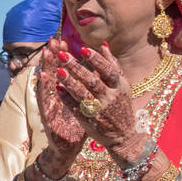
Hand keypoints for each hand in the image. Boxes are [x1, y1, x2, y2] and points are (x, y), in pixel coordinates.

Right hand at [34, 37, 85, 171]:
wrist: (68, 149)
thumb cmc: (76, 126)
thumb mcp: (82, 105)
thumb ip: (84, 89)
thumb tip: (91, 73)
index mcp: (64, 94)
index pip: (62, 71)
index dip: (62, 57)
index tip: (63, 41)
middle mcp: (54, 98)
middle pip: (53, 73)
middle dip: (53, 57)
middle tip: (53, 40)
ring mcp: (50, 107)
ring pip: (47, 84)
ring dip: (46, 68)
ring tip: (46, 53)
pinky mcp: (47, 117)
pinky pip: (45, 101)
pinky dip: (43, 88)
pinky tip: (42, 77)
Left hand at [54, 37, 140, 154]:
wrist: (123, 135)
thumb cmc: (122, 105)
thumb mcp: (123, 85)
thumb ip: (113, 65)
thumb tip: (103, 45)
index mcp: (120, 87)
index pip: (108, 70)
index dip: (96, 60)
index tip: (83, 49)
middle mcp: (110, 98)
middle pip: (92, 81)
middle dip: (76, 67)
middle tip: (62, 55)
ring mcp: (99, 110)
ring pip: (82, 94)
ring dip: (69, 82)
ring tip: (57, 71)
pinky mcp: (89, 121)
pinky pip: (76, 108)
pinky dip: (67, 99)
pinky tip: (57, 89)